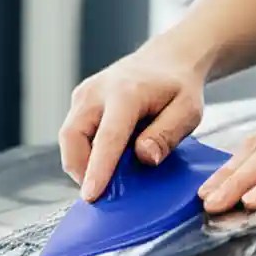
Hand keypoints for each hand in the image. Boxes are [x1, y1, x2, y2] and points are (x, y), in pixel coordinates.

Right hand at [61, 44, 206, 200]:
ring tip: (105, 176)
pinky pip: (72, 132)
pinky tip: (105, 160)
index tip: (91, 195)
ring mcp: (84, 94)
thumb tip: (145, 157)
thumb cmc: (179, 87)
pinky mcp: (79, 100)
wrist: (167, 60)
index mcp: (126, 93)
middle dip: (80, 170)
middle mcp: (97, 91)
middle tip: (101, 191)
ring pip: (68, 137)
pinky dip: (83, 152)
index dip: (98, 169)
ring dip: (81, 162)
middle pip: (72, 137)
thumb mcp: (188, 111)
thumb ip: (166, 134)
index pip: (107, 137)